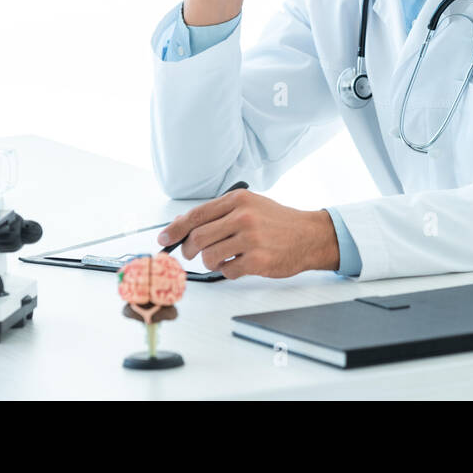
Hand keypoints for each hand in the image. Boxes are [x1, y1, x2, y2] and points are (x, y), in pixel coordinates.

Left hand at [157, 189, 340, 279]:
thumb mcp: (249, 207)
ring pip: (208, 257)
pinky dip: (228, 271)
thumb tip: (182, 224)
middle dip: (189, 250)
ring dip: (210, 262)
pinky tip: (240, 264)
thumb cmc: (277, 222)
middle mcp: (243, 217)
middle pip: (197, 238)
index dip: (174, 229)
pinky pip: (226, 271)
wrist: (310, 235)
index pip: (196, 215)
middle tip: (192, 254)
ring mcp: (251, 239)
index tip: (163, 239)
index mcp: (238, 200)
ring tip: (223, 258)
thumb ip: (218, 213)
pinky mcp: (258, 260)